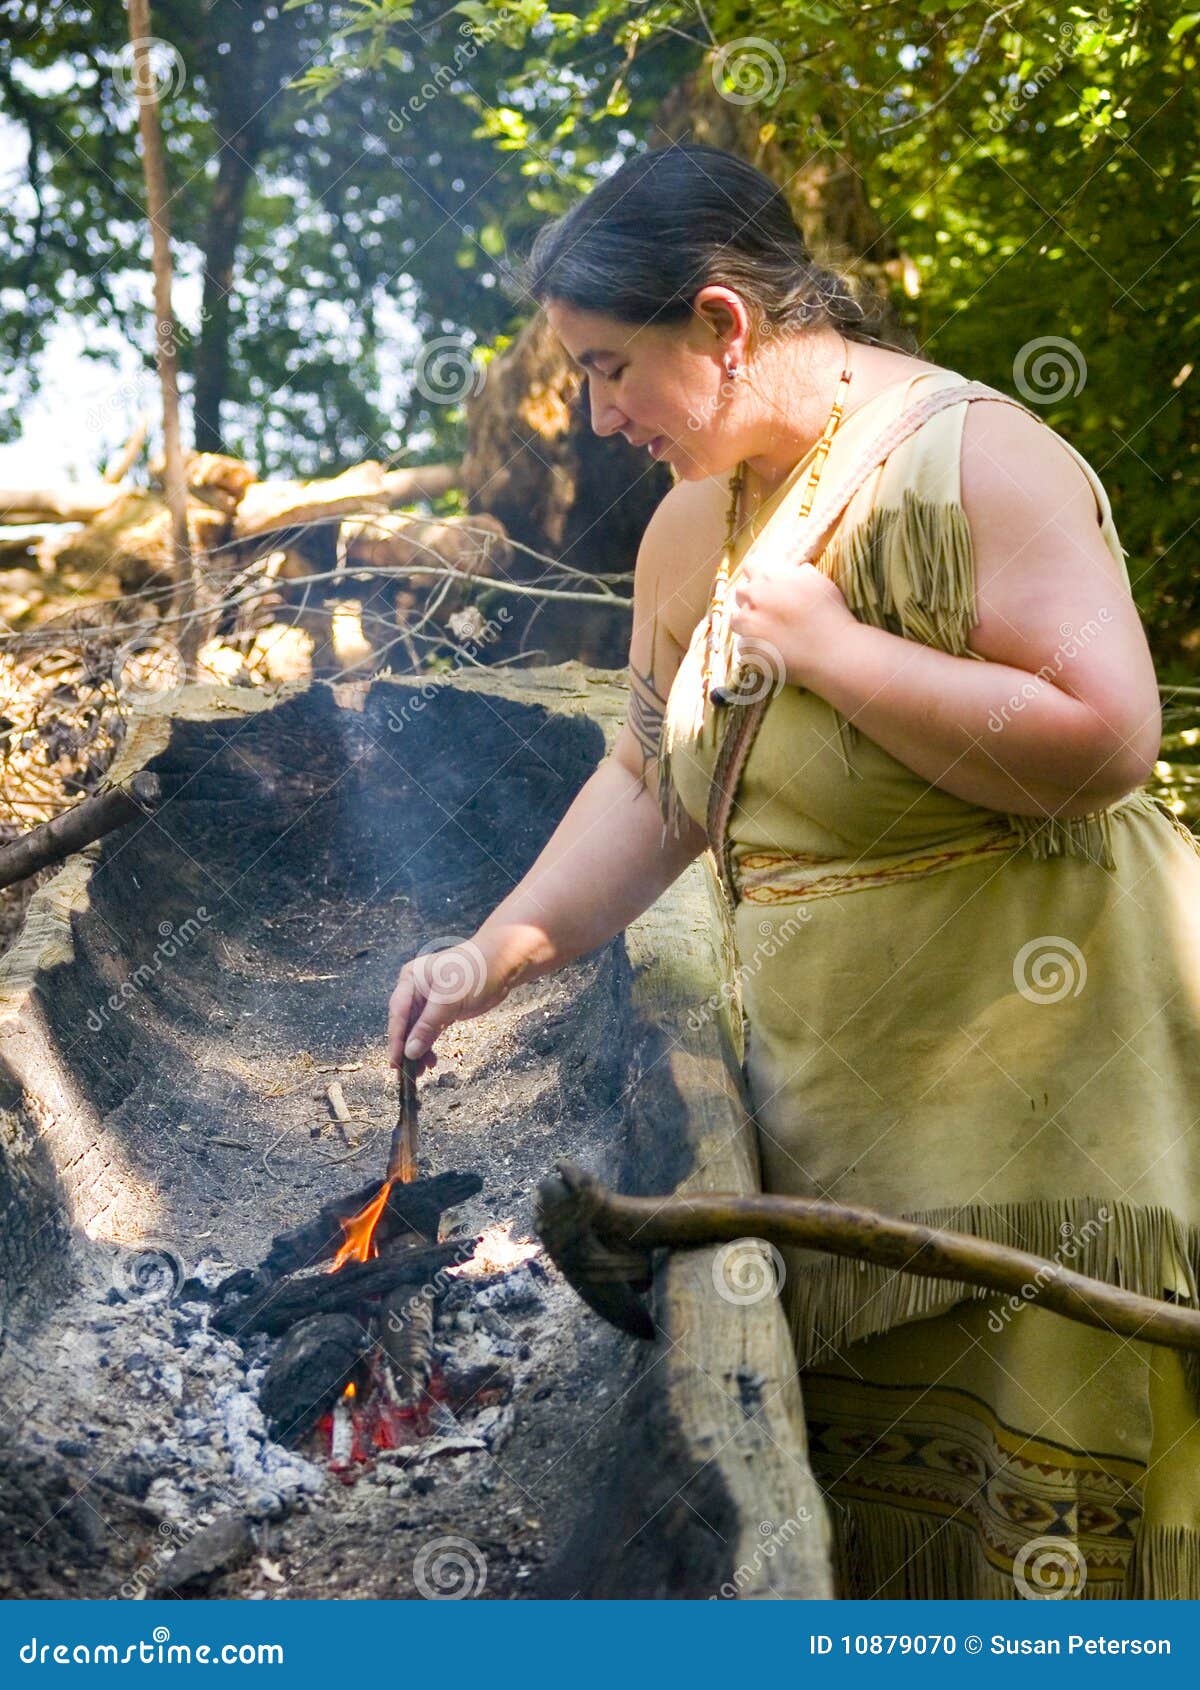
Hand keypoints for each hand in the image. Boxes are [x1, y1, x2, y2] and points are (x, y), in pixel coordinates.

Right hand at [387, 935, 512, 1069]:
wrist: (502, 964)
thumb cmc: (475, 973)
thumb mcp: (449, 1001)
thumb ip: (427, 1026)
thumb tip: (410, 1051)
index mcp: (410, 979)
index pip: (397, 1014)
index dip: (395, 1040)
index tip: (395, 1062)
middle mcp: (415, 989)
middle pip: (404, 1024)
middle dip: (405, 1049)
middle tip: (404, 1074)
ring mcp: (428, 1000)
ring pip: (416, 1030)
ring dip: (417, 1051)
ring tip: (420, 1072)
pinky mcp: (441, 1010)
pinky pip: (429, 1031)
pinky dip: (429, 1045)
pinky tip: (431, 1060)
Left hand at [729, 558, 856, 690]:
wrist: (832, 652)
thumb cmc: (830, 614)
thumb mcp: (819, 581)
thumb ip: (801, 572)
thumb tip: (796, 570)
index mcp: (768, 578)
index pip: (750, 566)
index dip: (757, 573)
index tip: (765, 581)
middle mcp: (752, 600)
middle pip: (740, 593)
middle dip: (751, 598)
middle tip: (769, 608)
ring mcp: (747, 627)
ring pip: (736, 620)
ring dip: (748, 623)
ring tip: (769, 631)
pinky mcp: (748, 650)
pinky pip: (744, 646)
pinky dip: (755, 647)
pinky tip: (773, 650)